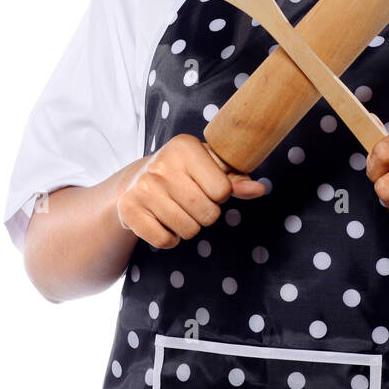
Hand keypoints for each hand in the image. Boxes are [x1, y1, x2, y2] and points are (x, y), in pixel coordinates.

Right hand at [116, 133, 265, 247]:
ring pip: (188, 230)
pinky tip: (163, 221)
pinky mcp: (129, 210)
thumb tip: (259, 190)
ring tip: (178, 210)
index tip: (207, 187)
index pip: (223, 190)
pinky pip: (165, 241)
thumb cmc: (183, 173)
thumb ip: (235, 179)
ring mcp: (142, 188)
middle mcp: (161, 165)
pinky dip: (169, 238)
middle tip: (193, 203)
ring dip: (189, 228)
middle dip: (207, 215)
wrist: (134, 181)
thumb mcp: (209, 167)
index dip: (220, 195)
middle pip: (208, 213)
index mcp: (185, 147)